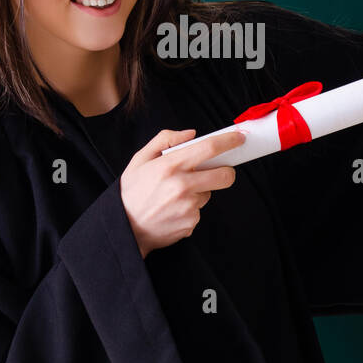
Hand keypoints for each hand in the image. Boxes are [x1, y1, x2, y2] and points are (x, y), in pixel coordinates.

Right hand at [119, 129, 244, 258]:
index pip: (209, 148)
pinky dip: (190, 209)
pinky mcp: (190, 223)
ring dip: (199, 192)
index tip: (239, 138)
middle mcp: (182, 185)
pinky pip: (199, 211)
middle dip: (226, 171)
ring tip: (175, 195)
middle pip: (224, 175)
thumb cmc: (131, 191)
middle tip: (216, 171)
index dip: (229, 141)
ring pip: (209, 194)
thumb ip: (165, 140)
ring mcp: (188, 207)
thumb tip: (191, 134)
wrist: (123, 228)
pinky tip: (173, 210)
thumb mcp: (141, 159)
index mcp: (170, 165)